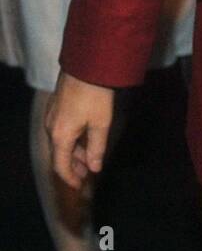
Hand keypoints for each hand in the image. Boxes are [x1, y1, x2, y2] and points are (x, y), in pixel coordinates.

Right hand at [45, 71, 114, 188]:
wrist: (86, 64)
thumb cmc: (95, 95)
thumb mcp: (100, 124)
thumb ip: (97, 148)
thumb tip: (95, 168)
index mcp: (60, 135)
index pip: (61, 165)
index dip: (70, 178)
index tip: (79, 186)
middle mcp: (51, 127)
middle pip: (59, 153)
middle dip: (73, 165)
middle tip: (87, 173)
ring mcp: (52, 114)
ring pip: (61, 140)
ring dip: (74, 151)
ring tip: (89, 157)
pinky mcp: (56, 104)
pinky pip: (61, 129)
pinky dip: (71, 138)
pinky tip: (84, 137)